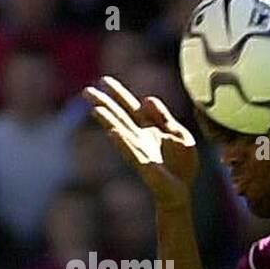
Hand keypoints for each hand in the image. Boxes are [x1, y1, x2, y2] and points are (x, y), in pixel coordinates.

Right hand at [82, 77, 198, 208]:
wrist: (182, 188)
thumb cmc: (181, 162)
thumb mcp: (179, 134)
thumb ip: (164, 118)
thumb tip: (146, 99)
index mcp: (149, 127)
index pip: (131, 107)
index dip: (118, 94)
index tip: (104, 80)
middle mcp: (140, 137)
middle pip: (120, 117)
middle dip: (104, 104)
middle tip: (86, 91)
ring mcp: (140, 150)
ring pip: (121, 132)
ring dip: (109, 120)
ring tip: (95, 109)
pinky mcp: (144, 165)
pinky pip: (132, 152)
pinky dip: (123, 142)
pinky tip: (113, 132)